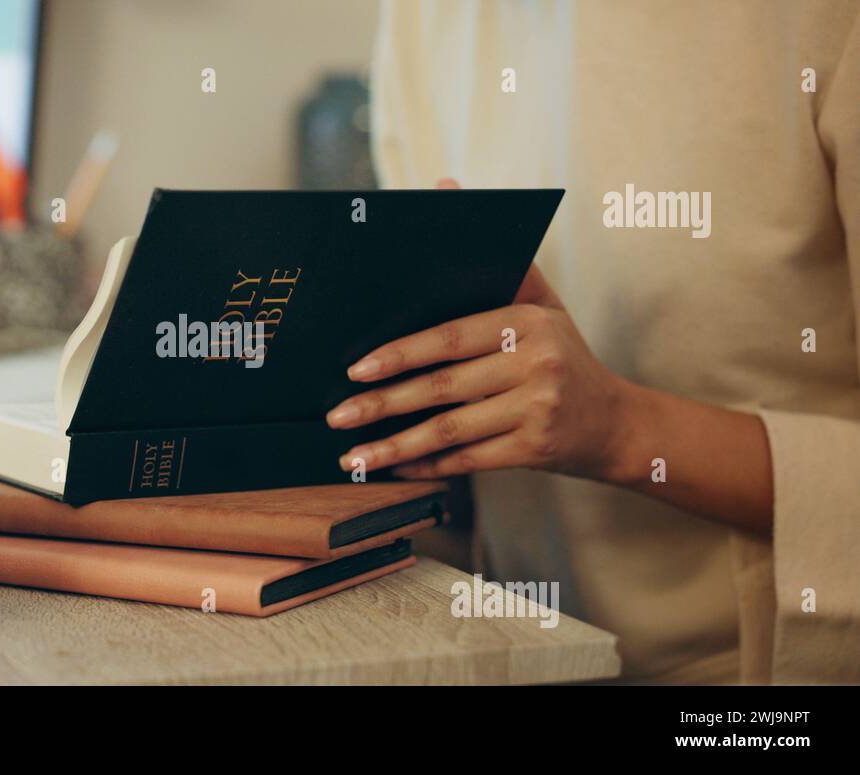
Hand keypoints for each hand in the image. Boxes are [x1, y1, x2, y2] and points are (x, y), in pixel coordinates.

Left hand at [327, 184, 636, 482]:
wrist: (616, 422)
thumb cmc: (562, 356)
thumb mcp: (542, 304)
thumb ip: (494, 259)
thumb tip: (446, 186)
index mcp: (528, 323)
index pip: (449, 336)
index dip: (399, 353)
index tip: (355, 368)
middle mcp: (535, 364)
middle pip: (442, 386)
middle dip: (382, 403)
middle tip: (337, 415)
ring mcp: (537, 409)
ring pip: (449, 430)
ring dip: (394, 446)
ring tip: (352, 455)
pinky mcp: (535, 450)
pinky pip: (468, 460)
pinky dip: (426, 465)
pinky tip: (392, 467)